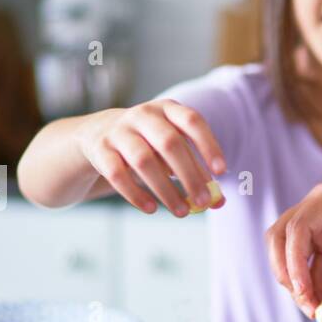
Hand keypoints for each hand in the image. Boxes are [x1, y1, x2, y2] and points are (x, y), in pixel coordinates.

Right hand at [75, 99, 225, 216]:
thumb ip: (196, 172)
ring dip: (165, 190)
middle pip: (169, 143)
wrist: (100, 133)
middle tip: (203, 202)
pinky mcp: (99, 149)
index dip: (208, 145)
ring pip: (144, 161)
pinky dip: (136, 194)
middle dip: (189, 175)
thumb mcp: (173, 149)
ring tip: (182, 212)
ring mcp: (118, 130)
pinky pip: (117, 174)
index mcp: (167, 109)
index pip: (192, 121)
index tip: (221, 172)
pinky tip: (151, 209)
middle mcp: (143, 115)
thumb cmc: (149, 144)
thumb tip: (218, 201)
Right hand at [265, 178, 321, 315]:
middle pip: (281, 236)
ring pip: (289, 251)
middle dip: (286, 271)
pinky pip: (308, 263)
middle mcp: (318, 205)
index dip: (294, 262)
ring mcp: (319, 222)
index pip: (298, 227)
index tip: (302, 293)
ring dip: (297, 281)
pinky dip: (312, 284)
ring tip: (314, 310)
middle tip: (303, 302)